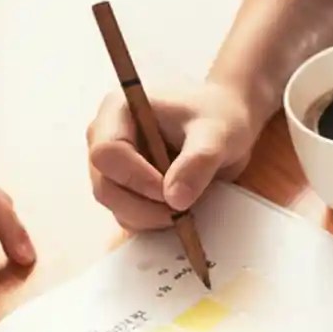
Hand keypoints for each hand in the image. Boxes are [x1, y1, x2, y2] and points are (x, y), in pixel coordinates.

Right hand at [87, 82, 260, 230]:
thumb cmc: (219, 117)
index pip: (107, 154)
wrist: (227, 124)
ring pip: (115, 206)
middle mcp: (105, 137)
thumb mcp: (217, 135)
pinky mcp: (124, 187)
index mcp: (119, 110)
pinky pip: (128, 215)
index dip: (135, 179)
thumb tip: (174, 199)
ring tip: (186, 206)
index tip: (170, 193)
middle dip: (143, 206)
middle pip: (105, 186)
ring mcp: (112, 166)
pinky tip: (179, 210)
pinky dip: (153, 221)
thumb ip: (198, 162)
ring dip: (150, 217)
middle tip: (182, 210)